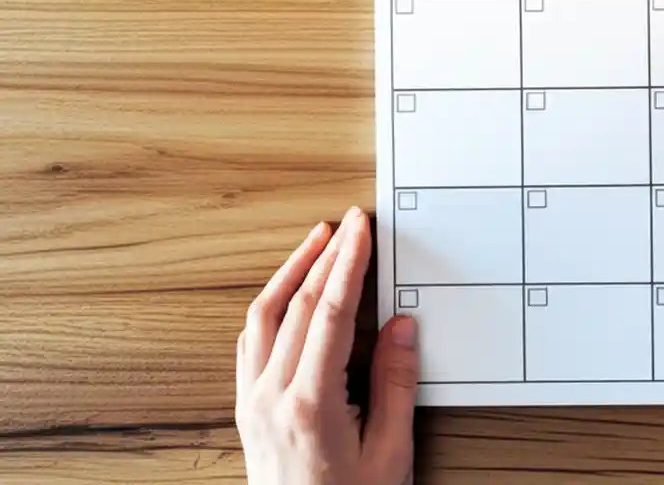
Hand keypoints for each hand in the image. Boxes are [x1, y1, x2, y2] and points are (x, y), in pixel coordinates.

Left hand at [236, 207, 418, 484]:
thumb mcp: (390, 454)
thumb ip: (396, 386)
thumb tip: (403, 328)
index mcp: (310, 405)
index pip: (333, 314)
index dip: (349, 264)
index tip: (361, 230)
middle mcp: (271, 397)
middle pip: (298, 306)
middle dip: (326, 256)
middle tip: (348, 224)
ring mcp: (251, 402)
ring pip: (263, 317)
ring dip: (291, 273)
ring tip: (316, 242)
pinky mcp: (245, 410)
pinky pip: (250, 342)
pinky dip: (271, 306)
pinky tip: (287, 294)